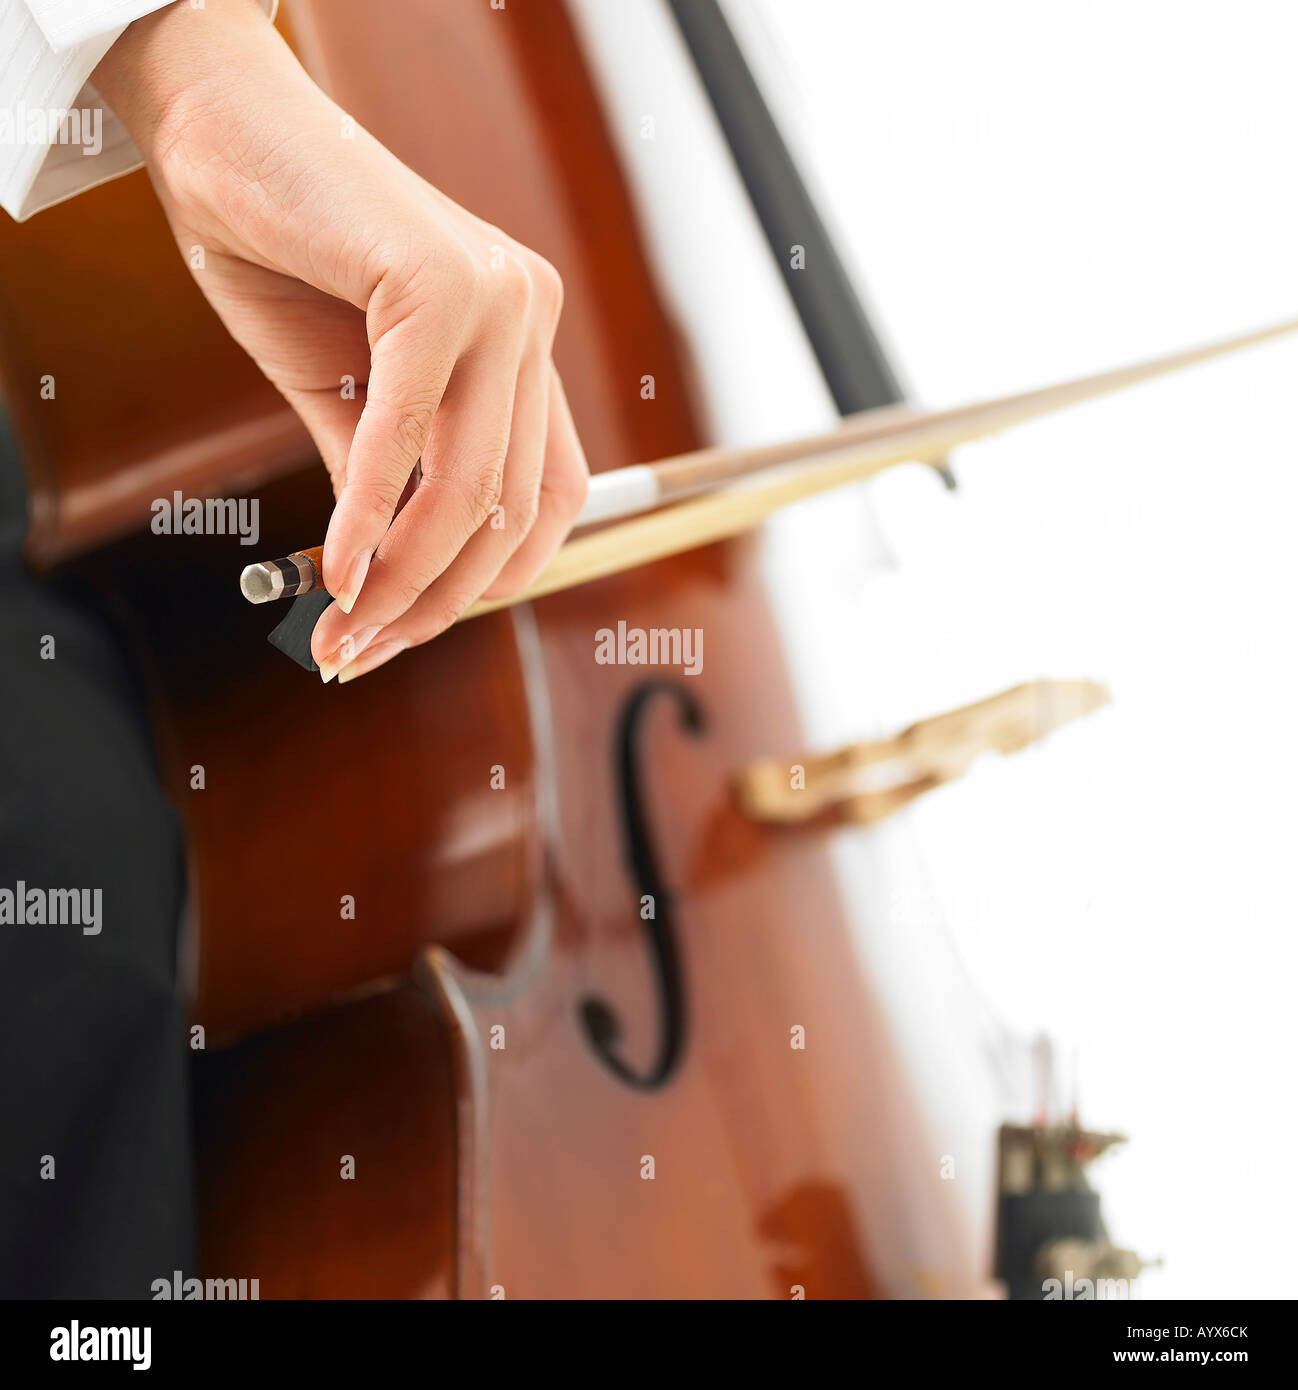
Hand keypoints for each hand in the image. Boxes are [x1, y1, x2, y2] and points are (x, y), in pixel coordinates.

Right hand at [95, 0, 587, 681]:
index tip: (407, 631)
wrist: (219, 128)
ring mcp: (499, 298)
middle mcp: (530, 319)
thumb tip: (389, 580)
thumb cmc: (282, 254)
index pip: (544, 499)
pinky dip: (368, 513)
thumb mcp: (345, 395)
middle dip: (433, 601)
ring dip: (401, 576)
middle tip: (359, 652)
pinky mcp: (439, 281)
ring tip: (342, 627)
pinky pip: (407, 434)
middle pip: (508, 511)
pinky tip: (337, 567)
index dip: (485, 583)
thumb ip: (388, 484)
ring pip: (467, 488)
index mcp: (523, 347)